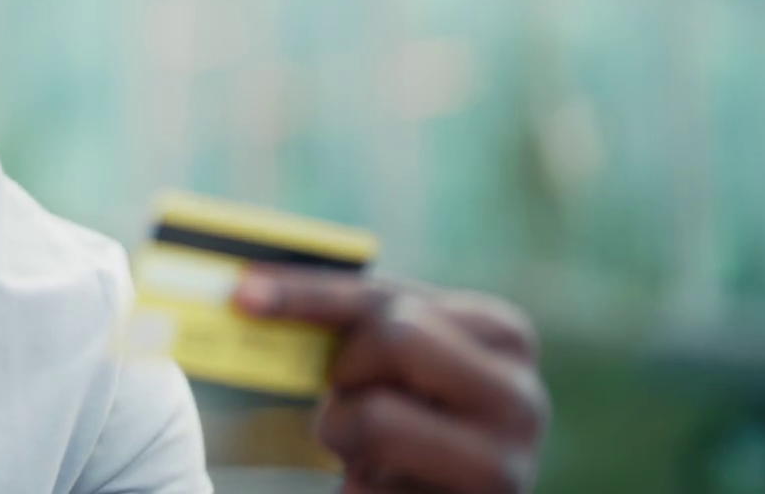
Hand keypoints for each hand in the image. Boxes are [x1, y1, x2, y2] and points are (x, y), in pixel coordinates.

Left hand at [234, 270, 549, 493]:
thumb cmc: (413, 430)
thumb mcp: (394, 368)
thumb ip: (356, 326)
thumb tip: (254, 291)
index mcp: (501, 334)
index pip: (386, 296)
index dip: (308, 292)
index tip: (243, 293)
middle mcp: (520, 393)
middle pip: (392, 338)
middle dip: (342, 370)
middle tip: (341, 397)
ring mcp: (506, 460)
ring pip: (374, 414)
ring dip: (341, 432)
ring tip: (365, 452)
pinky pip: (371, 484)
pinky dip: (357, 485)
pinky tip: (380, 484)